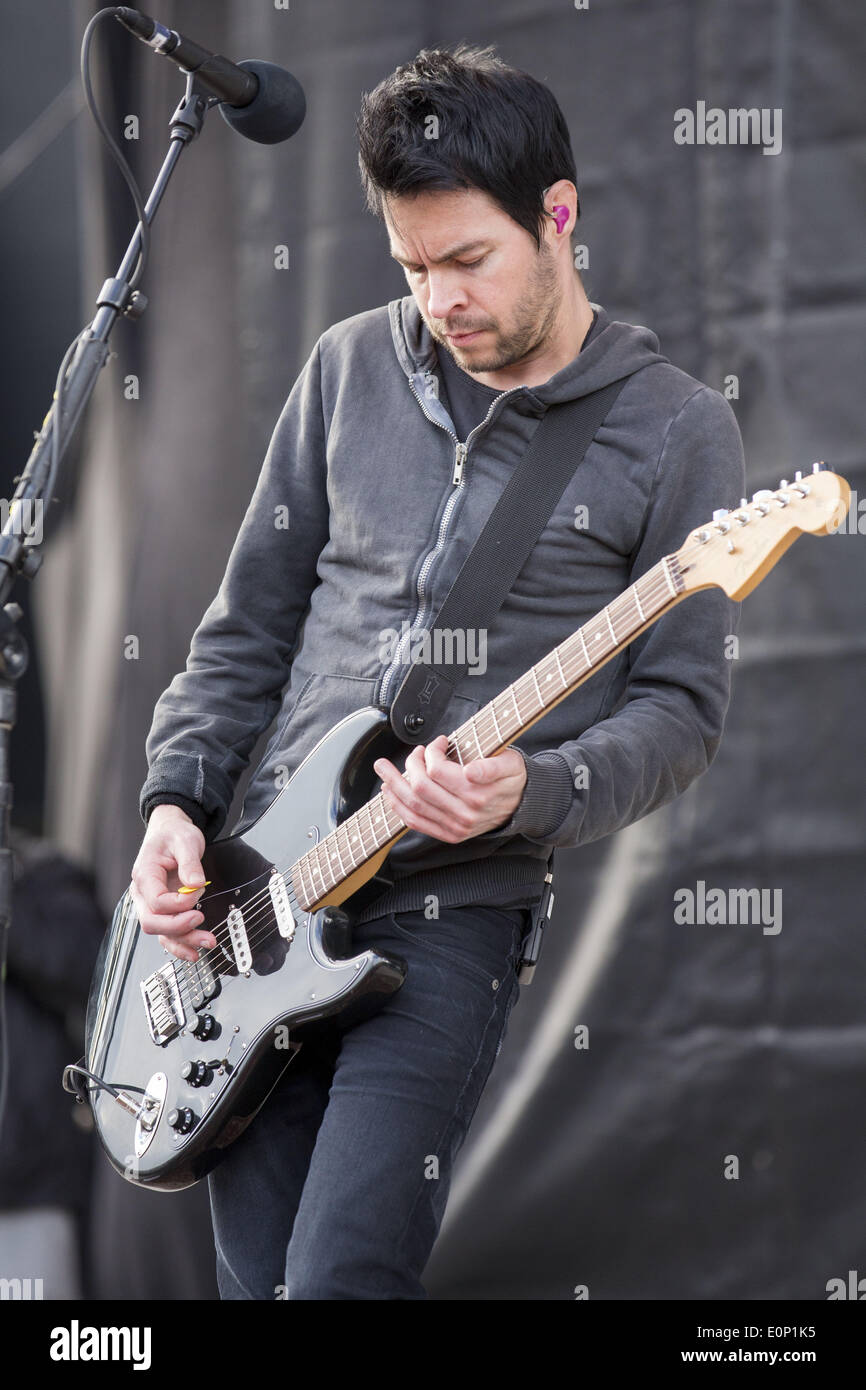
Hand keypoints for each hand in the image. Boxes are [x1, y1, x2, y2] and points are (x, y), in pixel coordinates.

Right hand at [130, 805, 215, 962]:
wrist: (169, 830)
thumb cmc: (173, 834)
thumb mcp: (185, 841)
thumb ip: (190, 863)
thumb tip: (196, 884)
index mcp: (145, 875)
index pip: (157, 901)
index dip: (178, 904)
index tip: (197, 895)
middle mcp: (143, 893)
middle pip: (153, 922)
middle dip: (178, 928)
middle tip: (200, 921)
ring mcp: (151, 903)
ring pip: (161, 932)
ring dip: (184, 941)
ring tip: (207, 941)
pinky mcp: (162, 909)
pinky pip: (167, 933)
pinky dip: (180, 944)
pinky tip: (194, 950)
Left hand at [372, 734, 526, 843]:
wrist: (522, 805)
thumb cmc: (510, 778)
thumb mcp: (510, 762)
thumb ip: (492, 765)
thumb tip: (471, 771)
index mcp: (478, 794)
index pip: (438, 770)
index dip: (431, 752)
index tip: (439, 742)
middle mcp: (465, 814)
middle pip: (421, 788)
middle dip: (409, 765)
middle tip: (414, 752)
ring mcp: (456, 827)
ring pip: (413, 806)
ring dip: (394, 785)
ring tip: (384, 769)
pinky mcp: (450, 835)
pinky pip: (416, 823)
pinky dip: (398, 807)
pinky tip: (390, 793)